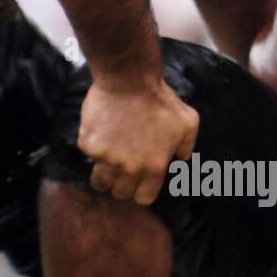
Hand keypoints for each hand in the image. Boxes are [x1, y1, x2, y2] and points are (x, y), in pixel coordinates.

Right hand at [77, 77, 198, 205]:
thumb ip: (187, 146)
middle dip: (122, 185)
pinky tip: (100, 133)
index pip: (144, 198)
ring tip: (107, 162)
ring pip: (100, 183)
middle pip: (121, 193)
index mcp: (155, 167)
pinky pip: (88, 155)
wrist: (128, 78)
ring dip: (104, 176)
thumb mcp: (188, 122)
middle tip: (122, 170)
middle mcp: (130, 168)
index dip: (140, 192)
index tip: (137, 184)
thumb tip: (180, 161)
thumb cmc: (160, 99)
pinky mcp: (89, 145)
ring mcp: (107, 158)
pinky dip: (93, 148)